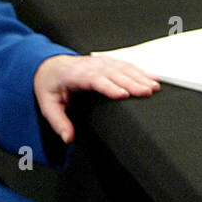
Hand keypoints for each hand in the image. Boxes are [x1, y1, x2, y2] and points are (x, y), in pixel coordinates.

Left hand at [33, 53, 159, 143]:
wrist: (49, 66)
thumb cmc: (50, 85)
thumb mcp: (48, 105)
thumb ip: (58, 122)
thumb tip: (68, 138)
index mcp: (73, 75)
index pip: (93, 79)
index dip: (109, 86)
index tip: (123, 94)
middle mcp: (88, 66)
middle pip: (113, 72)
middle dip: (131, 82)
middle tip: (147, 92)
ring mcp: (98, 62)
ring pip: (121, 67)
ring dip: (139, 75)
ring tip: (154, 86)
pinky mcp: (106, 62)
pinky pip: (125, 64)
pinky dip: (140, 71)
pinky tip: (152, 77)